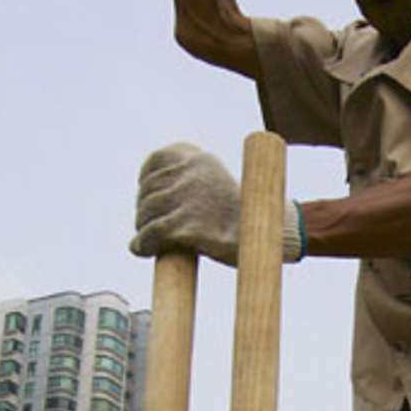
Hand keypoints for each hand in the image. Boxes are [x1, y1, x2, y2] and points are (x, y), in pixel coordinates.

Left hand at [132, 142, 304, 264]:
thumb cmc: (243, 214)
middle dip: (145, 208)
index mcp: (200, 160)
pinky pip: (152, 233)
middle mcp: (191, 175)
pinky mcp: (185, 226)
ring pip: (148, 212)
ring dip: (143, 226)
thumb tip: (158, 198)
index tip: (147, 190)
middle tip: (147, 222)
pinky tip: (141, 249)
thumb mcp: (218, 183)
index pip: (158, 160)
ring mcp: (188, 200)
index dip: (147, 177)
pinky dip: (143, 243)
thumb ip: (193, 182)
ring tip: (145, 236)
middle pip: (150, 189)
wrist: (268, 235)